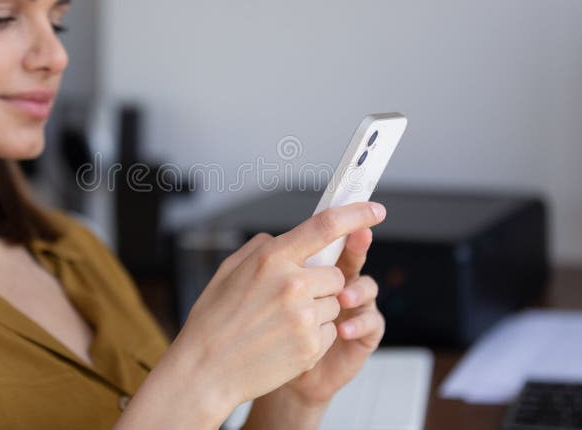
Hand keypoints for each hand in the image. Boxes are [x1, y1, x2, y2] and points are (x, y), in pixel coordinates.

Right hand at [167, 202, 385, 420]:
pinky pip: (330, 331)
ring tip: (280, 324)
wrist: (205, 371)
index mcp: (271, 259)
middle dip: (321, 284)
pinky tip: (285, 341)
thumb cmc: (214, 321)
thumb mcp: (229, 270)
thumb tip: (289, 238)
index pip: (325, 226)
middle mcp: (292, 284)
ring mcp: (304, 318)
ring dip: (316, 311)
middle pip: (335, 274)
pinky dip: (314, 336)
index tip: (376, 211)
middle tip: (291, 298)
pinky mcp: (311, 347)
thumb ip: (263, 248)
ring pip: (334, 304)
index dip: (356, 214)